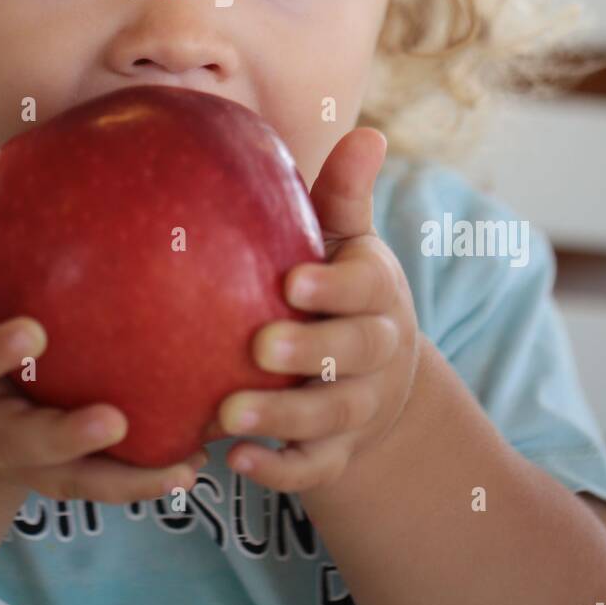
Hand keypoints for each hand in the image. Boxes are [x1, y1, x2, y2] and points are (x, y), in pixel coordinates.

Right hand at [0, 159, 207, 502]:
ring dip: (123, 478)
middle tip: (112, 419)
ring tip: (184, 464)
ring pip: (69, 479)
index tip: (33, 333)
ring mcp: (20, 456)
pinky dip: (144, 478)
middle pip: (18, 442)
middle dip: (62, 436)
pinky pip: (101, 482)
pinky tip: (194, 464)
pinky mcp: (56, 473)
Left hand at [211, 128, 419, 494]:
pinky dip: (279, 471)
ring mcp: (359, 406)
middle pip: (355, 356)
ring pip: (332, 417)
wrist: (377, 378)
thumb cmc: (340, 287)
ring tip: (228, 414)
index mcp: (376, 292)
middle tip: (259, 346)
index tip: (292, 281)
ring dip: (284, 417)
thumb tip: (368, 133)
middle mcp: (376, 352)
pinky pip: (314, 470)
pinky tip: (235, 462)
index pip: (365, 288)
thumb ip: (344, 194)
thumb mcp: (347, 240)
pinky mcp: (339, 452)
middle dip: (310, 352)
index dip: (335, 287)